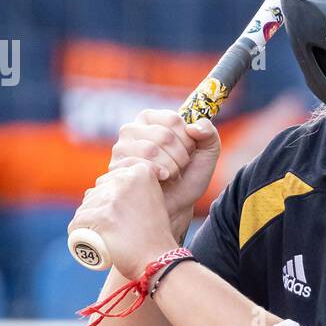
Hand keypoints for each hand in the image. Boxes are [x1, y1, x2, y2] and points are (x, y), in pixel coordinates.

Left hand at [67, 163, 179, 280]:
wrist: (157, 259)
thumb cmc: (155, 235)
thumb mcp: (154, 199)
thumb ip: (140, 185)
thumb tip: (115, 175)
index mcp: (142, 172)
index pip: (111, 175)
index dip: (111, 194)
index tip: (118, 209)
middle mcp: (127, 179)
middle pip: (97, 190)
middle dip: (98, 206)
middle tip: (111, 225)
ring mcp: (113, 198)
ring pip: (86, 206)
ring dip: (88, 219)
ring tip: (100, 234)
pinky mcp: (102, 216)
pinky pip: (78, 221)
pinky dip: (76, 231)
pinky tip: (80, 237)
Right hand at [110, 108, 219, 240]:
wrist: (176, 206)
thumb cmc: (188, 177)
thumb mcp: (207, 154)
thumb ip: (209, 134)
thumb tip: (194, 127)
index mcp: (152, 119)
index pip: (174, 120)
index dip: (188, 140)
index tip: (188, 151)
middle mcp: (132, 129)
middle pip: (164, 135)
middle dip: (181, 157)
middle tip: (179, 167)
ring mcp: (121, 148)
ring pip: (151, 149)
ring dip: (170, 168)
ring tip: (170, 175)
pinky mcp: (116, 167)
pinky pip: (140, 166)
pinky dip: (157, 176)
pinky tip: (159, 180)